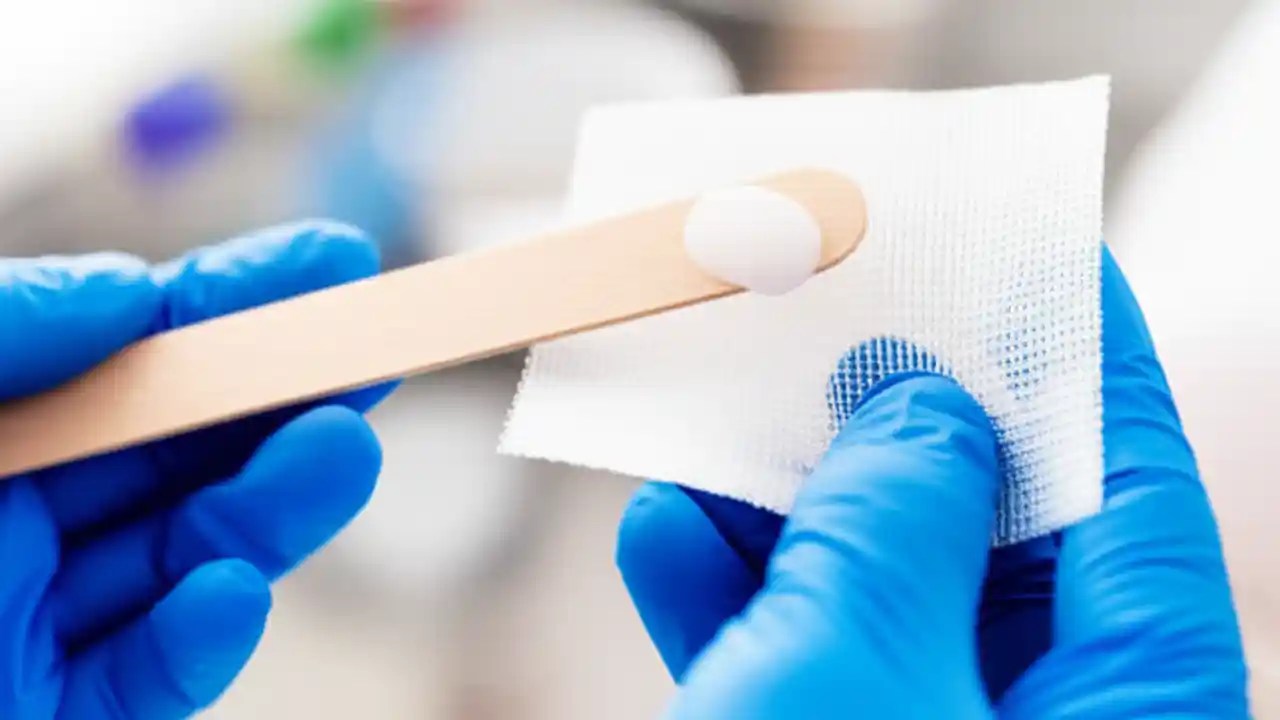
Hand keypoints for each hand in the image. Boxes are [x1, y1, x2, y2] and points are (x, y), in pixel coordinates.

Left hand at [0, 223, 394, 718]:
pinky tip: (229, 595)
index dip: (235, 301)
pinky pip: (148, 681)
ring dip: (274, 508)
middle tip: (376, 358)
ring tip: (345, 453)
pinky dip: (202, 639)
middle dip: (283, 402)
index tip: (337, 259)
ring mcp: (42, 623)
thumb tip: (131, 290)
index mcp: (0, 430)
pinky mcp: (60, 714)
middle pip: (184, 451)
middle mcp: (24, 518)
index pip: (133, 356)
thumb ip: (7, 328)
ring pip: (190, 555)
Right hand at [617, 249, 1248, 717]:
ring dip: (777, 507)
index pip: (1132, 484)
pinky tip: (663, 537)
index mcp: (1126, 706)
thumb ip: (893, 519)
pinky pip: (795, 662)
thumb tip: (916, 406)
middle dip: (894, 415)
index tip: (1040, 243)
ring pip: (875, 588)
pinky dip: (727, 603)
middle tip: (835, 311)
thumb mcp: (850, 671)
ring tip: (707, 421)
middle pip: (990, 523)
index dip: (1085, 350)